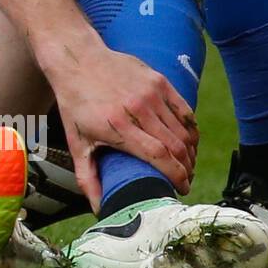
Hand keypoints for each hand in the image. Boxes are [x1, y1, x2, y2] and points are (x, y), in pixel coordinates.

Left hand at [43, 42, 197, 212]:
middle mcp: (138, 109)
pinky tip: (189, 142)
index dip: (176, 176)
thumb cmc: (76, 103)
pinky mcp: (159, 81)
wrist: (76, 59)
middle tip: (184, 179)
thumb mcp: (76, 141)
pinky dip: (191, 130)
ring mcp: (151, 93)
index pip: (160, 157)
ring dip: (190, 152)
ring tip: (186, 164)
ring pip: (184, 131)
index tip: (182, 188)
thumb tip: (100, 208)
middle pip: (177, 147)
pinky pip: (185, 111)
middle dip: (186, 168)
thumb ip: (88, 177)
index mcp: (118, 127)